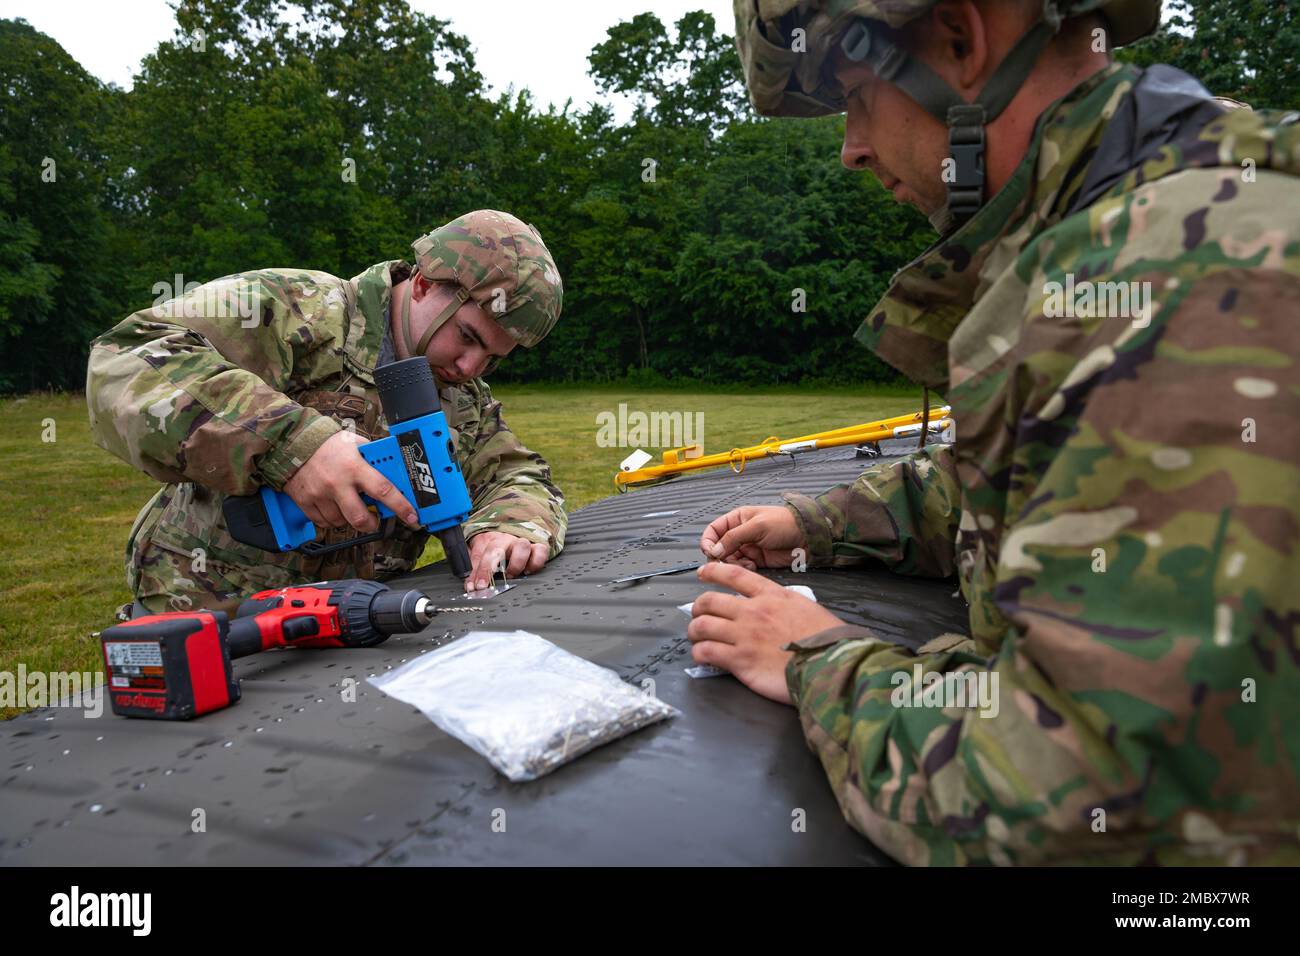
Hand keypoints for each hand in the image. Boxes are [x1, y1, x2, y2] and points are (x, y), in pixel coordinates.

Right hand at [283, 430, 418, 533]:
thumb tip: (392, 467)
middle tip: (375, 521)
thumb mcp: (354, 444)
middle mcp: (337, 483)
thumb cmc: (326, 443)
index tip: (412, 517)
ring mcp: (320, 495)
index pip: (384, 490)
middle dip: (372, 524)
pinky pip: (323, 522)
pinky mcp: (305, 502)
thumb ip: (372, 457)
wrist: (291, 443)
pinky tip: (332, 506)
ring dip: (349, 519)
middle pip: (360, 518)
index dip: (401, 507)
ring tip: (348, 505)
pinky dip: (331, 519)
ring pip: (341, 522)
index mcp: (354, 467)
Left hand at [465, 530, 547, 591]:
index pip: (477, 556)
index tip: (471, 586)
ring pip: (522, 547)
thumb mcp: (478, 551)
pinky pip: (540, 551)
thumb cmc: (494, 545)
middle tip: (483, 585)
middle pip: (495, 550)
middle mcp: (504, 539)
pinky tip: (527, 571)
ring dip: (515, 564)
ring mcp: (521, 542)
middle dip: (487, 569)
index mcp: (487, 539)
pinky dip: (535, 563)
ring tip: (510, 575)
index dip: (473, 573)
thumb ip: (472, 565)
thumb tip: (468, 583)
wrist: (513, 529)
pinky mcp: (536, 546)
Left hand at [687, 562, 843, 704]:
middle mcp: (753, 612)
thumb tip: (774, 609)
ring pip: (702, 625)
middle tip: (698, 616)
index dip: (713, 572)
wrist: (829, 664)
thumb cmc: (826, 639)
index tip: (702, 573)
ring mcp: (744, 636)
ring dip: (695, 632)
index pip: (734, 575)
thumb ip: (783, 605)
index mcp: (771, 596)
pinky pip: (706, 652)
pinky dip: (699, 654)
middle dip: (697, 608)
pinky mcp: (740, 661)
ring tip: (697, 638)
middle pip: (709, 601)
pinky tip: (703, 657)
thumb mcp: (806, 608)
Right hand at [699, 505, 805, 569]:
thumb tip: (714, 550)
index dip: (708, 541)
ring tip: (744, 563)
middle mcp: (740, 533)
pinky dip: (743, 569)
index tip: (709, 551)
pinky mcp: (756, 560)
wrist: (808, 537)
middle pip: (719, 547)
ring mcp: (748, 548)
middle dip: (720, 556)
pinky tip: (752, 566)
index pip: (713, 530)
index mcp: (737, 519)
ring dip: (733, 564)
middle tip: (725, 561)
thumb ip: (734, 537)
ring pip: (729, 560)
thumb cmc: (785, 524)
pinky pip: (742, 567)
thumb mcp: (757, 526)